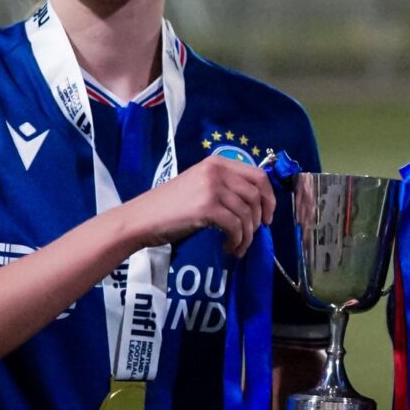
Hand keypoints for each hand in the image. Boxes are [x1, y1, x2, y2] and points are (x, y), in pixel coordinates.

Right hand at [122, 156, 275, 257]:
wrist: (141, 219)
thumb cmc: (169, 207)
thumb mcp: (200, 186)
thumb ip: (225, 188)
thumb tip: (257, 206)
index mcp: (216, 162)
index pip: (258, 175)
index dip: (269, 197)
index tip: (268, 217)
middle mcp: (216, 170)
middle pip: (256, 195)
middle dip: (259, 219)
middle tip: (251, 235)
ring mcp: (211, 187)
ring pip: (247, 213)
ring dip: (246, 236)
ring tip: (237, 246)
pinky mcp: (206, 207)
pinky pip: (235, 226)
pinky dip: (236, 240)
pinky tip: (228, 247)